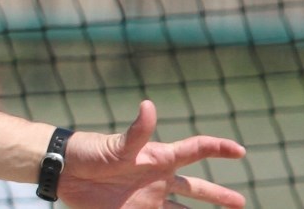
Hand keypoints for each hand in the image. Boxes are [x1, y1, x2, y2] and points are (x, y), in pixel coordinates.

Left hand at [59, 101, 246, 207]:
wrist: (63, 171)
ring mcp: (148, 199)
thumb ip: (137, 131)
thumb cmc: (89, 151)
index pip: (195, 150)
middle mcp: (158, 179)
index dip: (218, 148)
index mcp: (158, 158)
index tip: (240, 151)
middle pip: (196, 187)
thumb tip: (149, 105)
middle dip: (218, 196)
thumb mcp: (116, 144)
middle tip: (240, 202)